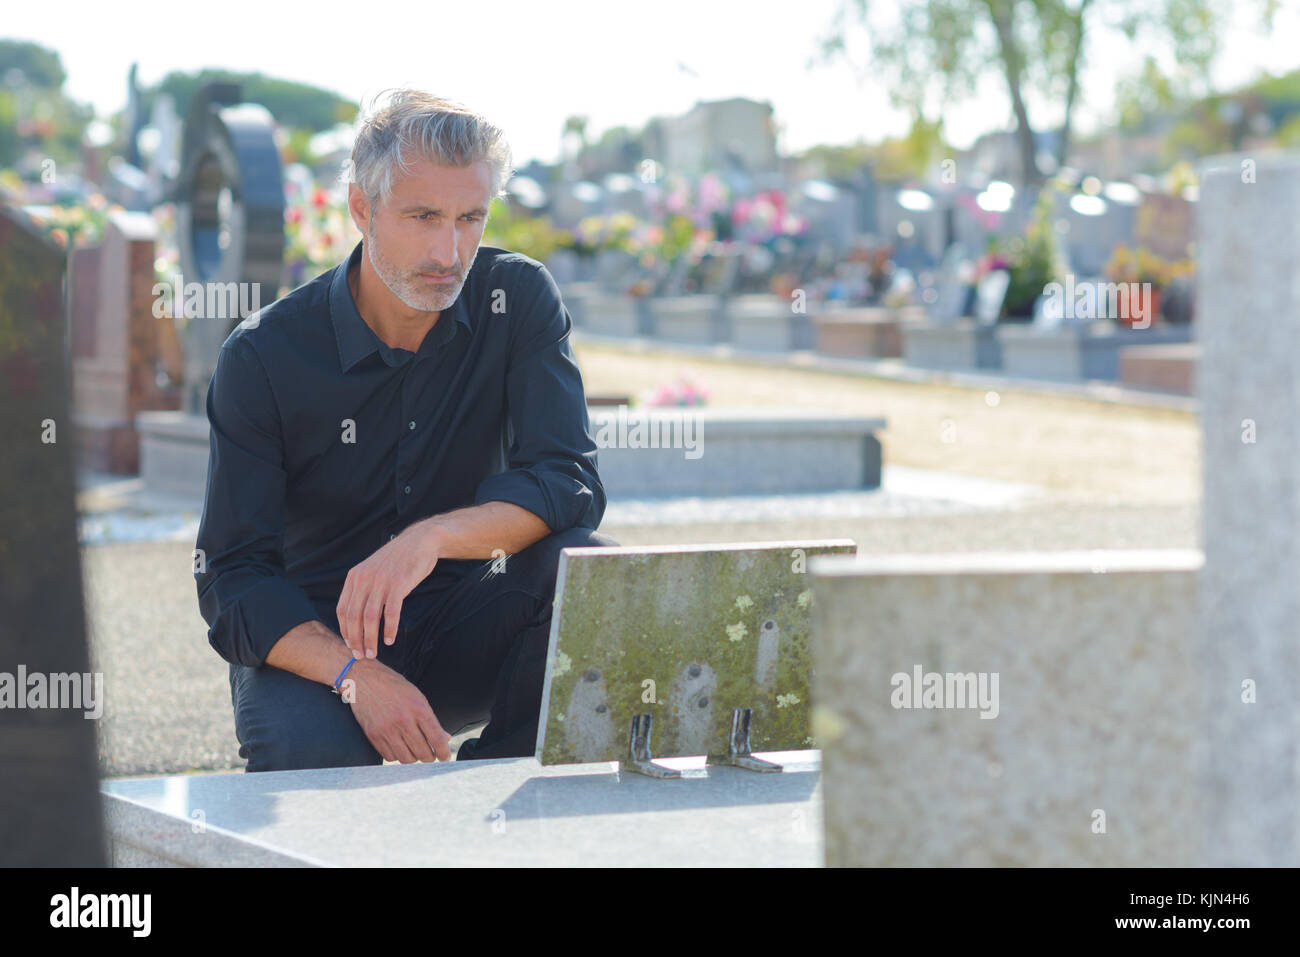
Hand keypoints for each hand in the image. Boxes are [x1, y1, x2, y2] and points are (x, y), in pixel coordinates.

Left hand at [337, 521, 439, 659]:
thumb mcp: (372, 570)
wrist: (420, 541)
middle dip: (355, 640)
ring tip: (373, 653)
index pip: (342, 610)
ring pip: (370, 618)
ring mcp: (381, 581)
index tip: (350, 645)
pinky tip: (390, 640)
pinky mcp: (398, 584)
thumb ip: (363, 589)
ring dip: (370, 639)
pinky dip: (389, 629)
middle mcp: (364, 579)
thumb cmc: (398, 561)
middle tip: (361, 655)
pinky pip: (391, 612)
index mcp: (354, 577)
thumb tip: (357, 617)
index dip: (345, 631)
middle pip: (353, 617)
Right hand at [347, 658, 451, 762]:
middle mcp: (403, 720)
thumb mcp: (417, 696)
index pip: (436, 739)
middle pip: (423, 753)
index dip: (444, 753)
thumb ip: (430, 719)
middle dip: (430, 758)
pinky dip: (397, 756)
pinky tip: (399, 747)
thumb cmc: (392, 686)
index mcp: (418, 708)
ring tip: (415, 751)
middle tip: (431, 755)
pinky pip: (390, 756)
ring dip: (414, 758)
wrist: (364, 679)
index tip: (445, 757)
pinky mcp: (374, 736)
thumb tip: (444, 738)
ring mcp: (387, 730)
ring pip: (406, 759)